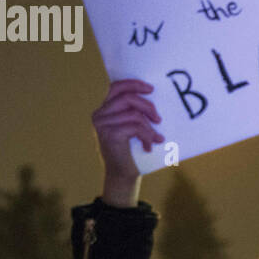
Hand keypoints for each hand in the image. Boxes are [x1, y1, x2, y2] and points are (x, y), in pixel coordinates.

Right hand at [92, 79, 161, 207]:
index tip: (151, 89)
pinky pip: (135, 127)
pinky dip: (147, 136)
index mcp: (104, 109)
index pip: (116, 87)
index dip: (134, 84)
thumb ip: (134, 111)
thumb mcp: (131, 127)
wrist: (122, 174)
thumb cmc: (130, 149)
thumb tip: (152, 96)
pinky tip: (149, 147)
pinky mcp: (109, 135)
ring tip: (155, 138)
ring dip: (149, 127)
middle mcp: (99, 115)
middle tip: (158, 119)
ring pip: (134, 114)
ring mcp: (102, 125)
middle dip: (147, 106)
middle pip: (127, 98)